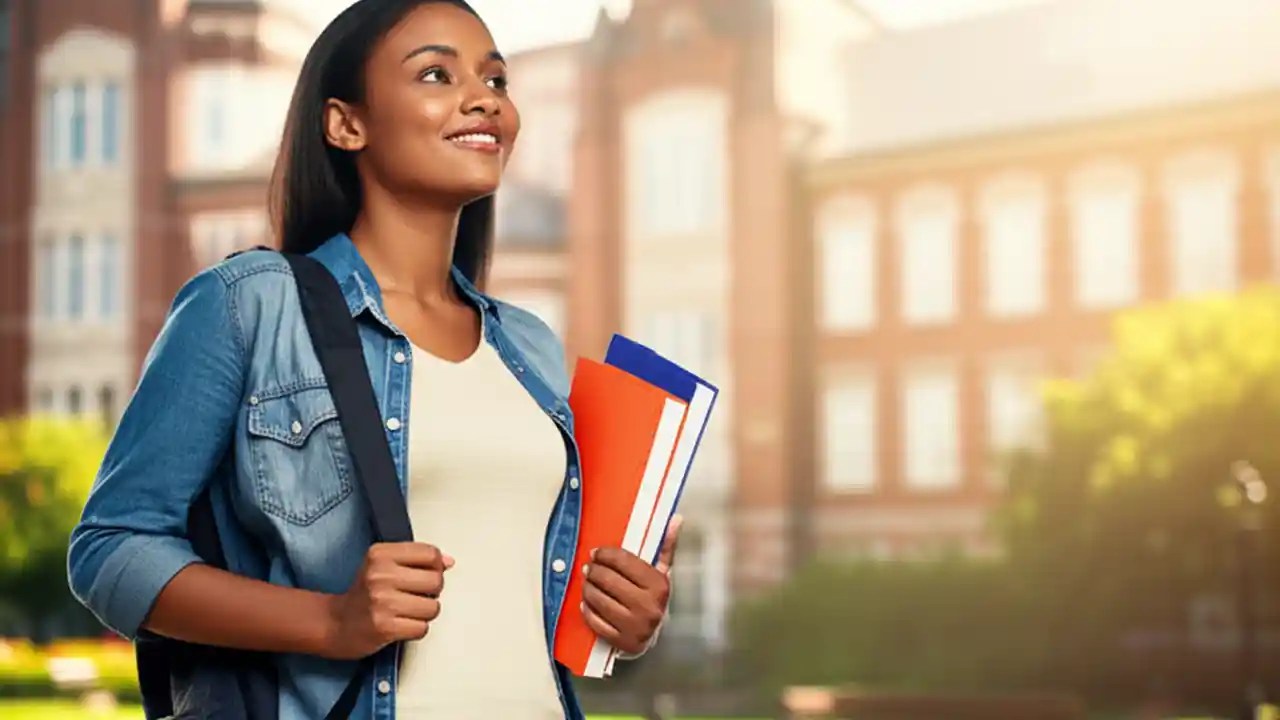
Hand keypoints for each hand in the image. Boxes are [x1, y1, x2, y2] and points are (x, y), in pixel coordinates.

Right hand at [322, 542, 453, 659]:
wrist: (335, 624)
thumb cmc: (363, 594)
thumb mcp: (383, 565)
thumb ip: (416, 559)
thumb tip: (449, 561)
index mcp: (380, 554)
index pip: (430, 553)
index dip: (436, 566)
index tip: (427, 572)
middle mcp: (380, 575)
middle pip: (436, 580)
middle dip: (432, 591)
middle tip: (417, 595)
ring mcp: (382, 602)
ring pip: (432, 607)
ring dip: (425, 613)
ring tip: (408, 611)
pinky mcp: (384, 627)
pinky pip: (422, 628)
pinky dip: (416, 629)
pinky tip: (402, 624)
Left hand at [581, 515, 682, 655]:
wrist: (654, 634)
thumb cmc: (653, 597)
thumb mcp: (661, 572)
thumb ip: (665, 546)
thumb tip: (676, 519)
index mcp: (660, 586)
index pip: (625, 562)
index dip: (606, 554)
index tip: (597, 552)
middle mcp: (649, 607)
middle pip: (609, 580)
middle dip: (594, 570)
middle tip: (588, 566)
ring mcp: (636, 627)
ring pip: (599, 600)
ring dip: (588, 588)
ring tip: (587, 582)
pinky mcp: (622, 642)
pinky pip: (596, 622)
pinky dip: (587, 610)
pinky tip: (586, 602)